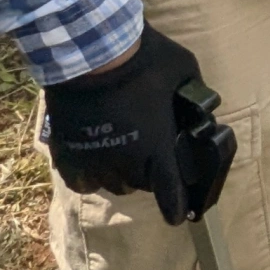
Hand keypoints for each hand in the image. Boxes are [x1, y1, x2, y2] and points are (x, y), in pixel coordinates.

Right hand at [40, 23, 206, 223]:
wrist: (91, 53)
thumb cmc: (145, 60)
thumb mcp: (185, 73)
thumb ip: (193, 97)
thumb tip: (201, 108)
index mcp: (157, 150)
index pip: (170, 195)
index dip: (176, 208)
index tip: (179, 217)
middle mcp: (126, 165)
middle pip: (141, 185)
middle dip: (150, 173)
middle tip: (151, 151)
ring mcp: (94, 163)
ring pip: (112, 184)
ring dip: (121, 173)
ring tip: (124, 152)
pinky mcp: (67, 156)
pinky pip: (82, 180)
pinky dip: (92, 174)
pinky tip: (96, 159)